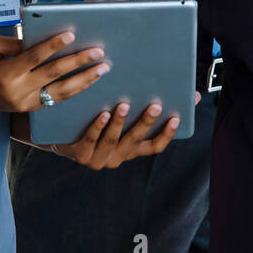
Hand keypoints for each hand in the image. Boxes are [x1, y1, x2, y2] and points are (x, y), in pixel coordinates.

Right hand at [0, 32, 107, 113]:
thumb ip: (15, 42)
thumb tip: (43, 39)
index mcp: (6, 74)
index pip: (34, 58)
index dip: (53, 46)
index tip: (71, 35)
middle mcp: (18, 91)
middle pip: (53, 74)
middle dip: (78, 62)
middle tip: (98, 52)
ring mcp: (26, 103)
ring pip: (61, 91)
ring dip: (84, 79)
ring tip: (102, 68)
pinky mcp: (32, 109)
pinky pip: (57, 99)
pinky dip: (75, 89)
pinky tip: (89, 80)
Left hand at [52, 101, 180, 168]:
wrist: (60, 138)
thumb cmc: (98, 122)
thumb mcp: (126, 117)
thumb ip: (154, 108)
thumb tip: (192, 94)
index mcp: (131, 150)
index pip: (155, 146)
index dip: (166, 134)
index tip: (175, 117)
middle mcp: (118, 158)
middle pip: (136, 141)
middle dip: (146, 123)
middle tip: (154, 105)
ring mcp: (99, 158)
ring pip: (114, 141)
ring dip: (120, 123)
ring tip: (124, 105)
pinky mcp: (80, 154)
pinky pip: (91, 140)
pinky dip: (97, 127)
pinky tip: (102, 113)